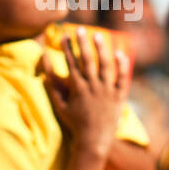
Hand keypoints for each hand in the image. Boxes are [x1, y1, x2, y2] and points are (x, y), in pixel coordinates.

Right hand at [43, 27, 129, 154]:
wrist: (93, 140)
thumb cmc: (74, 123)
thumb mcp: (60, 105)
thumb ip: (53, 86)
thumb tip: (46, 70)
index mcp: (78, 88)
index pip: (72, 63)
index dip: (68, 47)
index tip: (65, 34)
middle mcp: (93, 87)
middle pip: (88, 60)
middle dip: (83, 43)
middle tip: (80, 29)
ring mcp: (107, 91)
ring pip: (105, 66)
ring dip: (101, 49)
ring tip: (98, 35)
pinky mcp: (119, 97)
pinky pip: (122, 78)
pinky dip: (122, 66)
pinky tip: (120, 53)